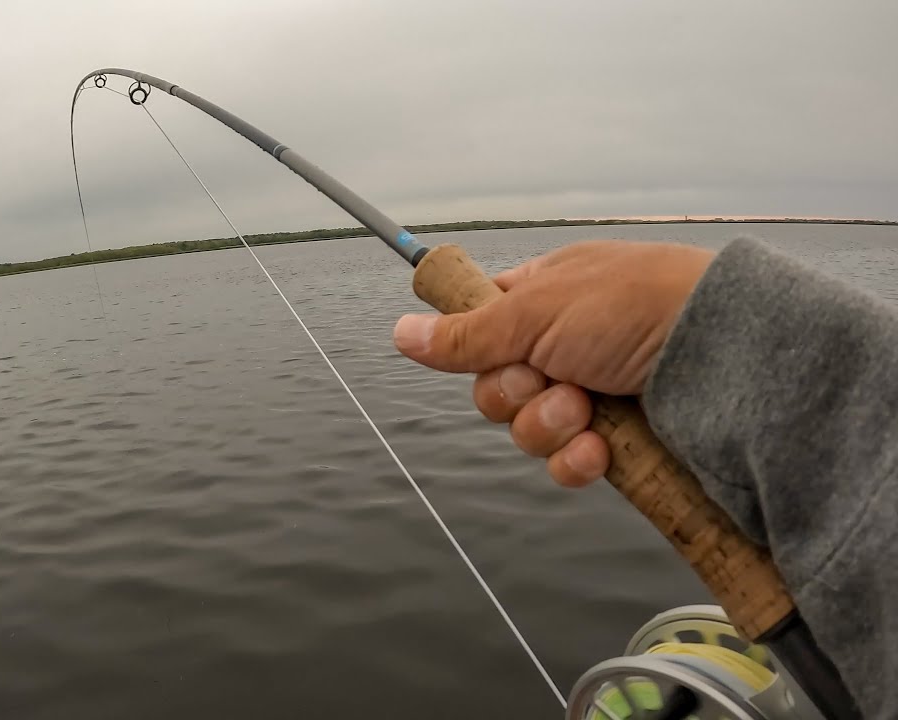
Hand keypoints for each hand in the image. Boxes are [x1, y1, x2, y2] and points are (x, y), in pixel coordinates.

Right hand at [392, 240, 714, 486]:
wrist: (726, 356)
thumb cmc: (635, 307)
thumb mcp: (535, 311)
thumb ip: (464, 334)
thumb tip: (400, 333)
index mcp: (544, 298)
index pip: (481, 326)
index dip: (475, 346)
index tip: (490, 349)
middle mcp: (564, 345)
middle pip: (495, 387)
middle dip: (516, 393)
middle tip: (551, 377)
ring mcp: (592, 393)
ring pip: (526, 430)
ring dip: (548, 425)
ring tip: (587, 410)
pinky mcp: (617, 440)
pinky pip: (565, 465)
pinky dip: (575, 461)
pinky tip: (601, 449)